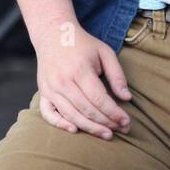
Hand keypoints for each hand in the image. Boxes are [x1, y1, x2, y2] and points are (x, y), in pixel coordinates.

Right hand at [35, 23, 131, 138]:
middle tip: (122, 130)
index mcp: (80, 70)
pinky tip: (75, 130)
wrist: (54, 35)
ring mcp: (50, 88)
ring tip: (106, 134)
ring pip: (71, 115)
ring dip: (90, 128)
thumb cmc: (83, 45)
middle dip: (106, 123)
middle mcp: (63, 81)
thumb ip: (117, 75)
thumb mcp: (105, 53)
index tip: (126, 121)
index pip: (99, 99)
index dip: (114, 113)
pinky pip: (48, 113)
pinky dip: (59, 124)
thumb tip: (127, 98)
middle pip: (87, 110)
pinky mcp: (43, 92)